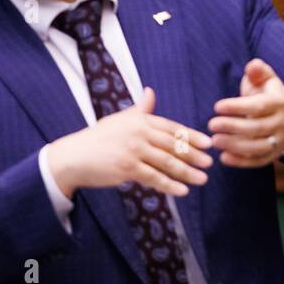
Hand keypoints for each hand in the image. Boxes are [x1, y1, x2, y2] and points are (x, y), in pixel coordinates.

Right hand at [45, 87, 212, 199]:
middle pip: (173, 145)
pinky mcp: (127, 168)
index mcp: (140, 120)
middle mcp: (139, 133)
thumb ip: (140, 109)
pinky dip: (169, 185)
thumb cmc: (98, 138)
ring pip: (167, 162)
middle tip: (210, 162)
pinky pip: (153, 178)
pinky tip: (182, 191)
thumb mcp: (120, 119)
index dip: (191, 136)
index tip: (208, 143)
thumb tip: (150, 92)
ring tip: (202, 179)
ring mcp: (133, 150)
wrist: (73, 156)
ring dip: (187, 172)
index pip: (172, 128)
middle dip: (194, 155)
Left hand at [208, 59, 283, 167]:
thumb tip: (253, 65)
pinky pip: (258, 161)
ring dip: (235, 146)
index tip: (217, 106)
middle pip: (257, 128)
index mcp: (279, 102)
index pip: (259, 106)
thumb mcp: (267, 80)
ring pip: (258, 147)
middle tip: (211, 125)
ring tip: (215, 141)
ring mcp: (279, 141)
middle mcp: (281, 123)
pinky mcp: (273, 155)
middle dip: (233, 127)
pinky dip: (241, 162)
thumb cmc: (270, 95)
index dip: (238, 107)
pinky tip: (224, 158)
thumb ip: (258, 71)